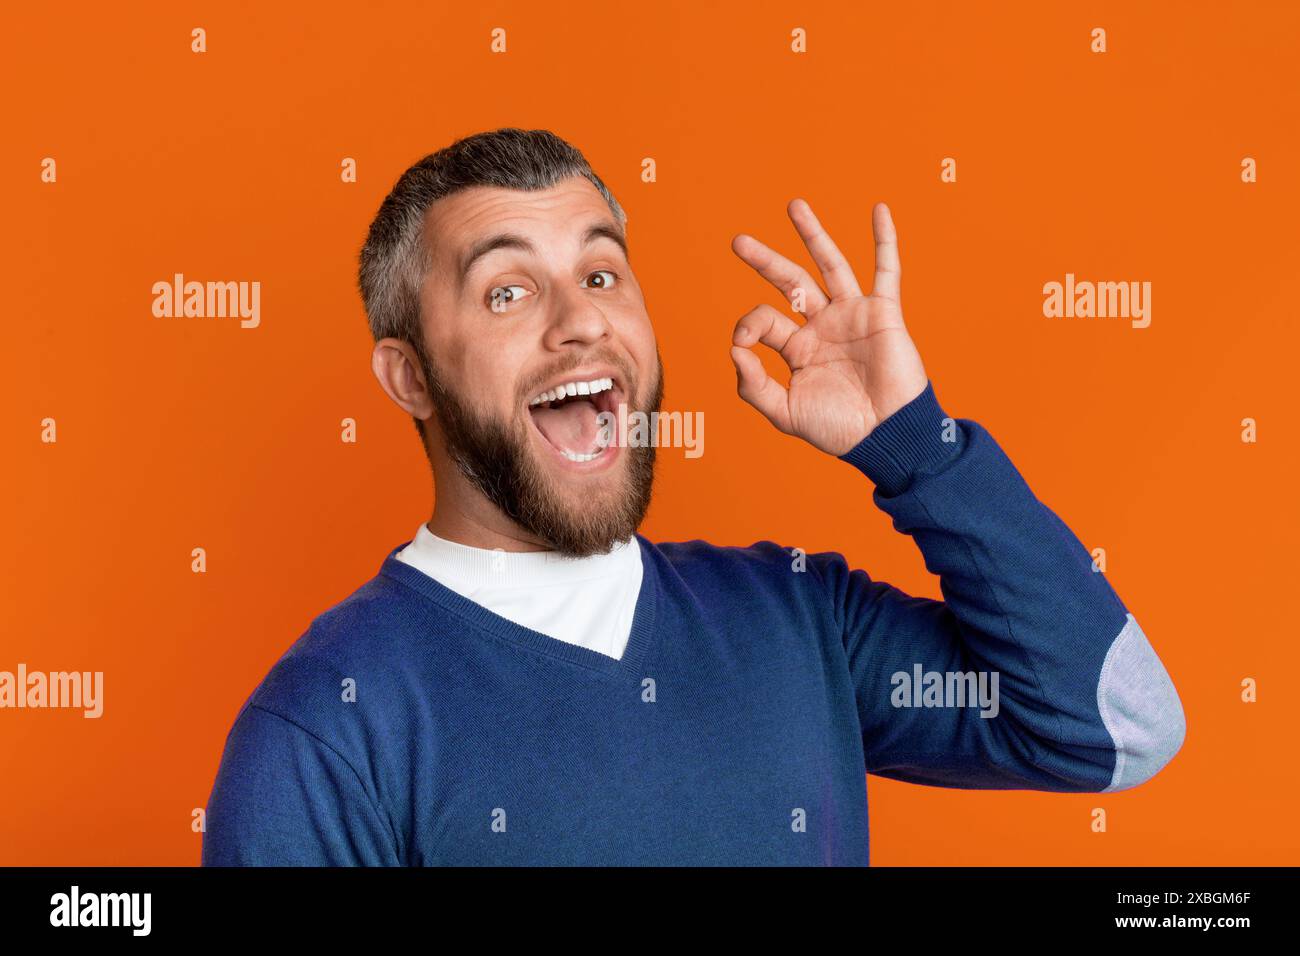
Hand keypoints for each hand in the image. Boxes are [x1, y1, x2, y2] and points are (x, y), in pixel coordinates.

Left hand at [730, 200, 927, 455]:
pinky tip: (879, 210)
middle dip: (764, 261)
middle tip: (737, 241)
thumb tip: (734, 349)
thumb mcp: (786, 413)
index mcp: (798, 349)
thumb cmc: (840, 429)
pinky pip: (887, 270)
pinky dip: (884, 240)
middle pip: (789, 282)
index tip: (743, 344)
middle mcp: (823, 326)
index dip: (746, 325)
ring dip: (813, 234)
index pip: (763, 319)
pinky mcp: (883, 313)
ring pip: (830, 265)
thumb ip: (753, 386)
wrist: (887, 435)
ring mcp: (852, 316)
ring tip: (794, 206)